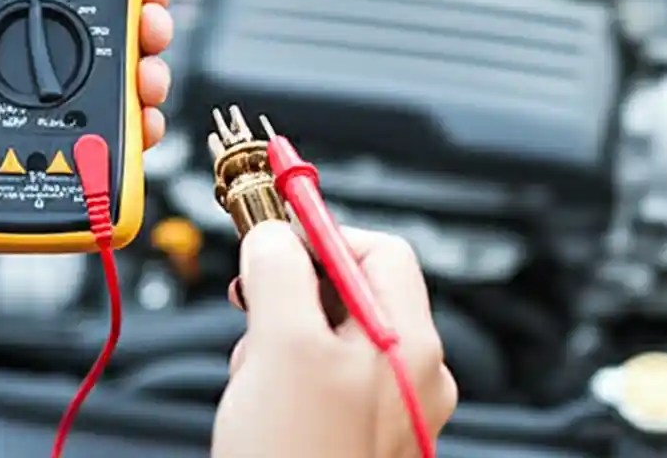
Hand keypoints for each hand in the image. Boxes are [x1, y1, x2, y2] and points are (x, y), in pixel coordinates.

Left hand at [0, 0, 174, 265]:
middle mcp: (21, 60)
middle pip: (105, 30)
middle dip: (144, 19)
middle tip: (151, 21)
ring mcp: (39, 106)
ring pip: (117, 81)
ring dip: (147, 70)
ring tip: (146, 72)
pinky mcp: (51, 150)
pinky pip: (107, 137)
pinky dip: (135, 128)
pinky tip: (137, 119)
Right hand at [213, 222, 457, 457]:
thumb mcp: (281, 346)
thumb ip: (280, 272)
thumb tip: (273, 231)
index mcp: (410, 342)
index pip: (378, 250)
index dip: (322, 233)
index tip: (273, 228)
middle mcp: (411, 375)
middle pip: (351, 292)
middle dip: (293, 294)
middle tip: (255, 312)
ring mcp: (387, 411)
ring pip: (329, 337)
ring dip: (282, 340)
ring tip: (256, 377)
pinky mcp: (358, 438)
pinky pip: (322, 382)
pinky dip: (286, 380)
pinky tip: (261, 407)